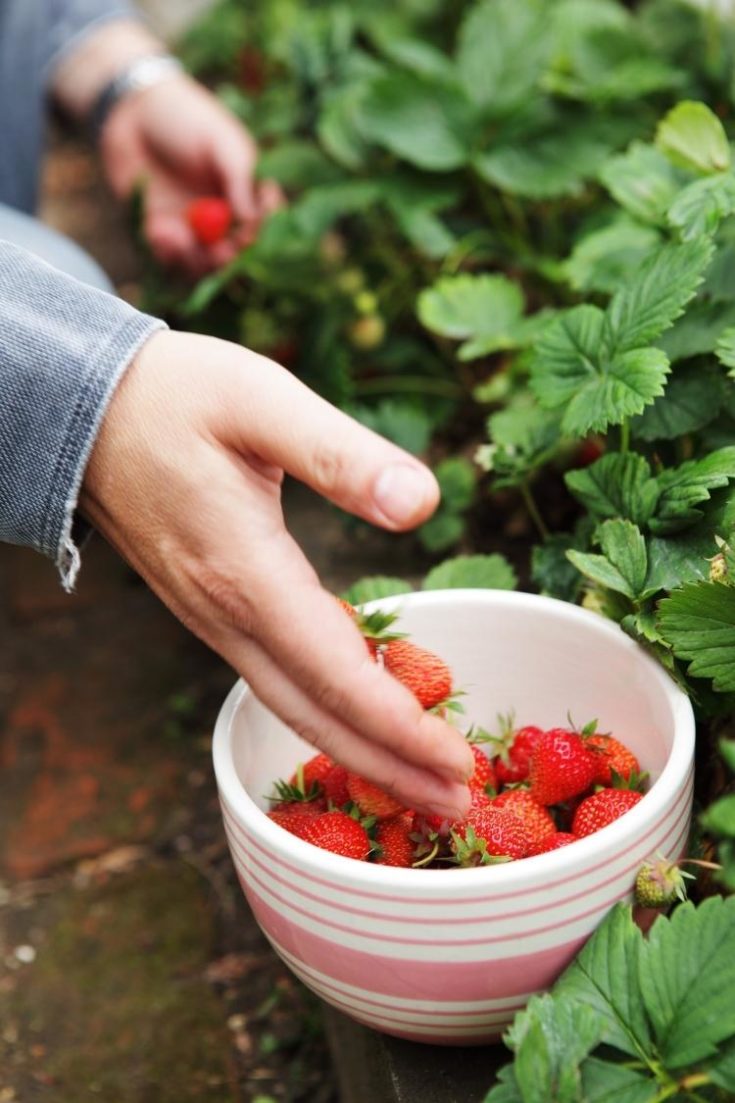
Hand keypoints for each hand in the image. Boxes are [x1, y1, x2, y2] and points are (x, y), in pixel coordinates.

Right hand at [79, 332, 473, 819]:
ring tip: (420, 779)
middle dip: (389, 767)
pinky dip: (324, 713)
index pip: (337, 676)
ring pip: (291, 707)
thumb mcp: (262, 402)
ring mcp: (213, 619)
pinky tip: (357, 715)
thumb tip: (423, 505)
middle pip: (315, 717)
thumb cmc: (175, 395)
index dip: (402, 727)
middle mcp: (227, 615)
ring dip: (359, 751)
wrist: (81, 409)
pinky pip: (274, 679)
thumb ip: (342, 455)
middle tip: (458, 802)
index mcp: (247, 574)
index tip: (460, 762)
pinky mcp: (212, 609)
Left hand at [100, 74, 281, 273]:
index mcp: (246, 192)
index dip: (261, 235)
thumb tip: (254, 220)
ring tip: (179, 237)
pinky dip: (167, 252)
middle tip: (220, 251)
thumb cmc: (184, 116)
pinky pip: (170, 257)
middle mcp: (224, 214)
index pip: (265, 224)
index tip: (250, 234)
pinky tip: (159, 232)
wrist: (129, 110)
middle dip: (229, 256)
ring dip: (196, 258)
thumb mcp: (221, 141)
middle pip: (237, 252)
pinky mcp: (163, 232)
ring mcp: (194, 226)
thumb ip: (241, 177)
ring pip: (204, 263)